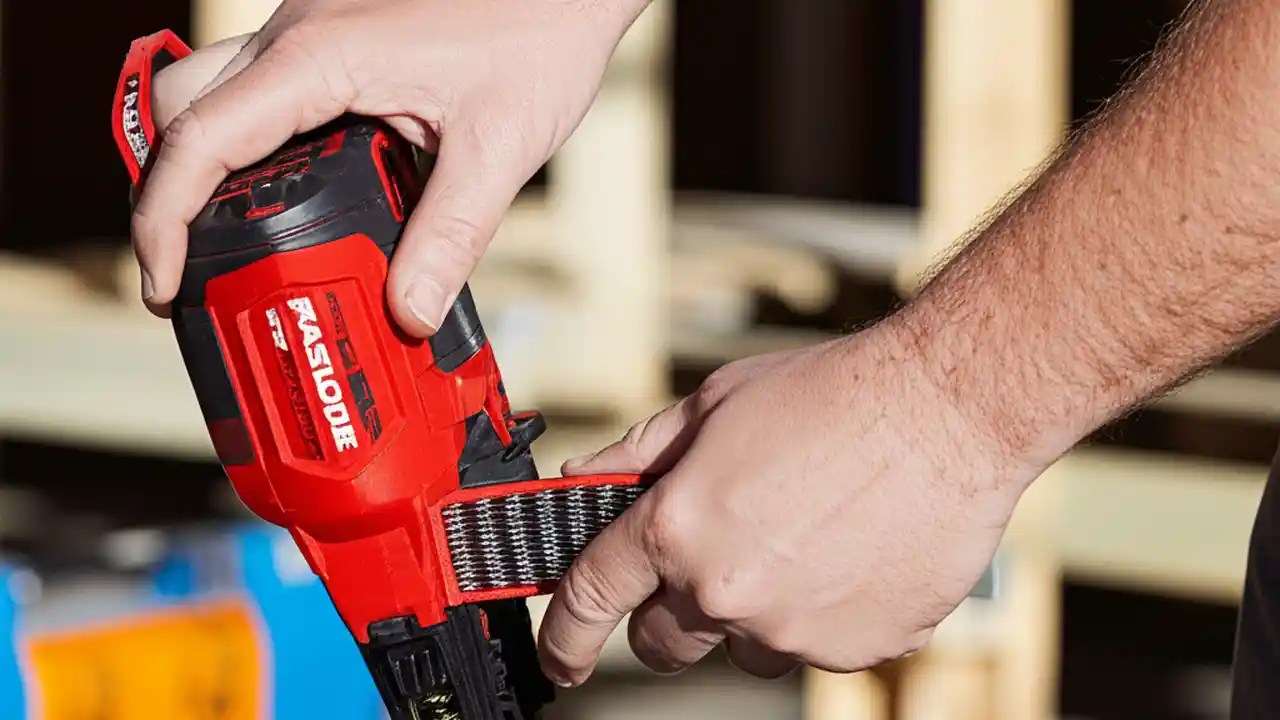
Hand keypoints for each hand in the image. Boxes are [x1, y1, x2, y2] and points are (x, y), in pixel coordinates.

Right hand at [135, 0, 648, 333]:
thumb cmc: (539, 28)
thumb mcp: (499, 147)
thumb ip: (451, 234)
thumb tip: (409, 311)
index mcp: (318, 58)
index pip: (199, 140)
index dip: (161, 219)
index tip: (162, 283)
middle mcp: (296, 37)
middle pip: (182, 113)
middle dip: (169, 193)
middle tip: (193, 268)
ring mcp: (310, 32)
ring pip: (215, 96)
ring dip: (210, 168)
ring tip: (240, 244)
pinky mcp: (335, 39)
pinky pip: (264, 91)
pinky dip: (258, 147)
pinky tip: (301, 194)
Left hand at [535, 319, 1035, 684]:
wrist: (945, 410)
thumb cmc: (832, 394)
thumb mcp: (712, 403)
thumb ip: (636, 453)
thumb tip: (583, 480)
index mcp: (677, 526)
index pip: (590, 597)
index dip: (564, 632)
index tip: (560, 653)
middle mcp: (725, 590)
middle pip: (664, 643)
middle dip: (671, 614)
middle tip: (709, 564)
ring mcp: (792, 629)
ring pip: (747, 645)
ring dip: (756, 610)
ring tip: (803, 539)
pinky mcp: (856, 649)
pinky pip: (818, 646)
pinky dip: (824, 612)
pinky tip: (850, 552)